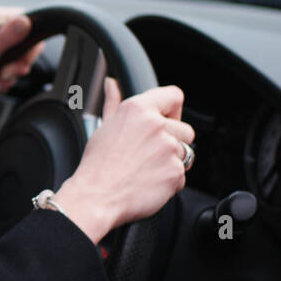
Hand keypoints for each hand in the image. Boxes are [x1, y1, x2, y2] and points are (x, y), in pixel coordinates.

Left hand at [0, 6, 46, 134]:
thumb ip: (8, 38)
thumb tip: (29, 20)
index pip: (25, 20)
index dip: (28, 45)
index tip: (20, 63)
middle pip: (20, 41)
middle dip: (15, 65)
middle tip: (3, 76)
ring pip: (11, 56)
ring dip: (5, 76)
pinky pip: (0, 63)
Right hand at [54, 77, 195, 243]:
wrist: (96, 197)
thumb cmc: (97, 164)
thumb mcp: (104, 126)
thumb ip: (113, 101)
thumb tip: (112, 84)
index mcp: (138, 109)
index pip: (174, 96)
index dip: (172, 110)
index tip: (164, 121)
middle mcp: (156, 125)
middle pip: (185, 129)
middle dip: (172, 141)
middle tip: (148, 154)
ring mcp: (168, 149)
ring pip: (185, 153)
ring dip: (170, 161)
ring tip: (145, 169)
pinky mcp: (175, 172)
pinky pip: (181, 174)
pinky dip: (169, 181)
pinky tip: (148, 182)